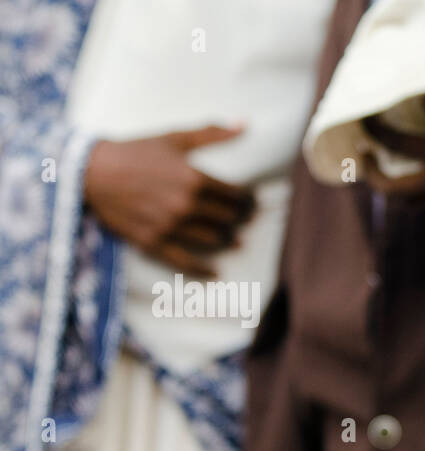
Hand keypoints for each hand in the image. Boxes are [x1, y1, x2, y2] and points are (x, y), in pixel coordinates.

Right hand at [83, 125, 255, 277]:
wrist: (91, 171)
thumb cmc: (135, 151)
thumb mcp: (174, 138)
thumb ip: (211, 133)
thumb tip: (245, 124)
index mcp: (194, 179)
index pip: (236, 196)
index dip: (249, 201)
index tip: (252, 203)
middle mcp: (185, 205)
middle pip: (228, 219)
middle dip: (241, 220)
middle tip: (246, 221)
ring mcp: (169, 226)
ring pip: (212, 240)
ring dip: (228, 241)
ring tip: (234, 240)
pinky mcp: (153, 241)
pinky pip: (185, 261)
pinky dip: (203, 269)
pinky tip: (216, 273)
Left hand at [361, 112, 424, 213]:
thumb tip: (424, 98)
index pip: (394, 143)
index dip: (374, 130)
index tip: (364, 120)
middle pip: (392, 191)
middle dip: (373, 176)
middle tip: (365, 157)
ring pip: (410, 202)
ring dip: (396, 188)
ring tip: (391, 169)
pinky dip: (423, 191)